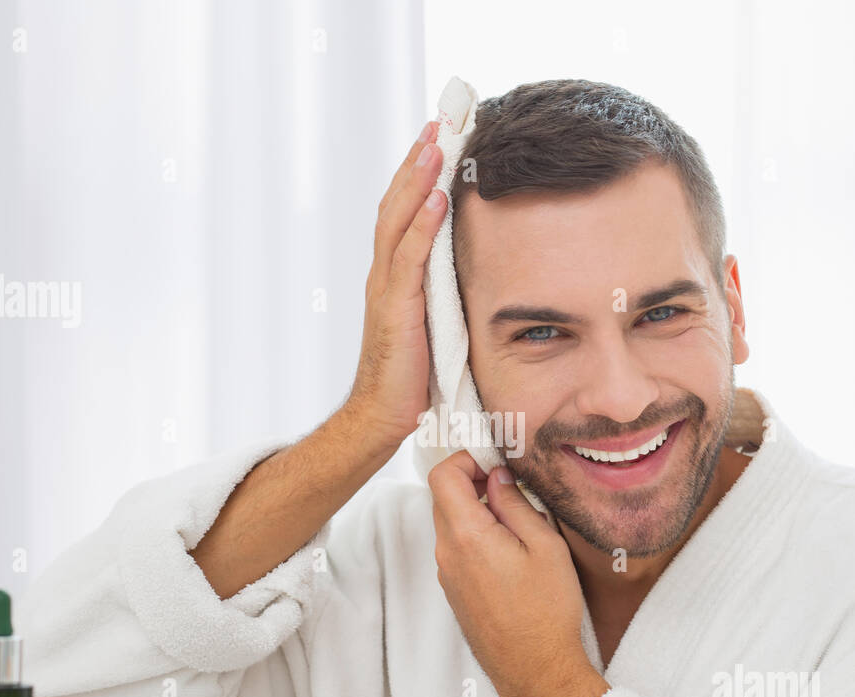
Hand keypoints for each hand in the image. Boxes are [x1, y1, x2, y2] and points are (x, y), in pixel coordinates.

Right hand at [347, 120, 445, 449]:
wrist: (381, 417)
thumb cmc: (410, 378)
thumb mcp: (433, 325)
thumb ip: (443, 294)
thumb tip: (473, 273)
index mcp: (393, 277)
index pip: (403, 213)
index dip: (418, 174)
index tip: (440, 137)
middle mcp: (384, 275)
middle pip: (396, 204)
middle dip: (417, 161)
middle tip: (439, 121)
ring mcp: (386, 290)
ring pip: (399, 221)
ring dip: (418, 179)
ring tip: (437, 143)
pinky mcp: (395, 310)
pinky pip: (409, 259)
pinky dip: (422, 224)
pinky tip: (438, 197)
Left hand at [428, 452, 610, 696]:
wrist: (535, 671)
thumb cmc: (546, 611)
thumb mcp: (544, 546)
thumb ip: (516, 504)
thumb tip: (498, 476)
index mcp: (466, 535)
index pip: (443, 475)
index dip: (467, 459)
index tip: (496, 462)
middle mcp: (447, 553)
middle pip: (444, 497)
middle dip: (473, 482)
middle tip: (511, 486)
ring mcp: (447, 575)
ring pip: (450, 524)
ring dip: (477, 511)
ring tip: (517, 521)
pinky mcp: (455, 591)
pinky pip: (457, 549)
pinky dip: (476, 536)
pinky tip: (510, 550)